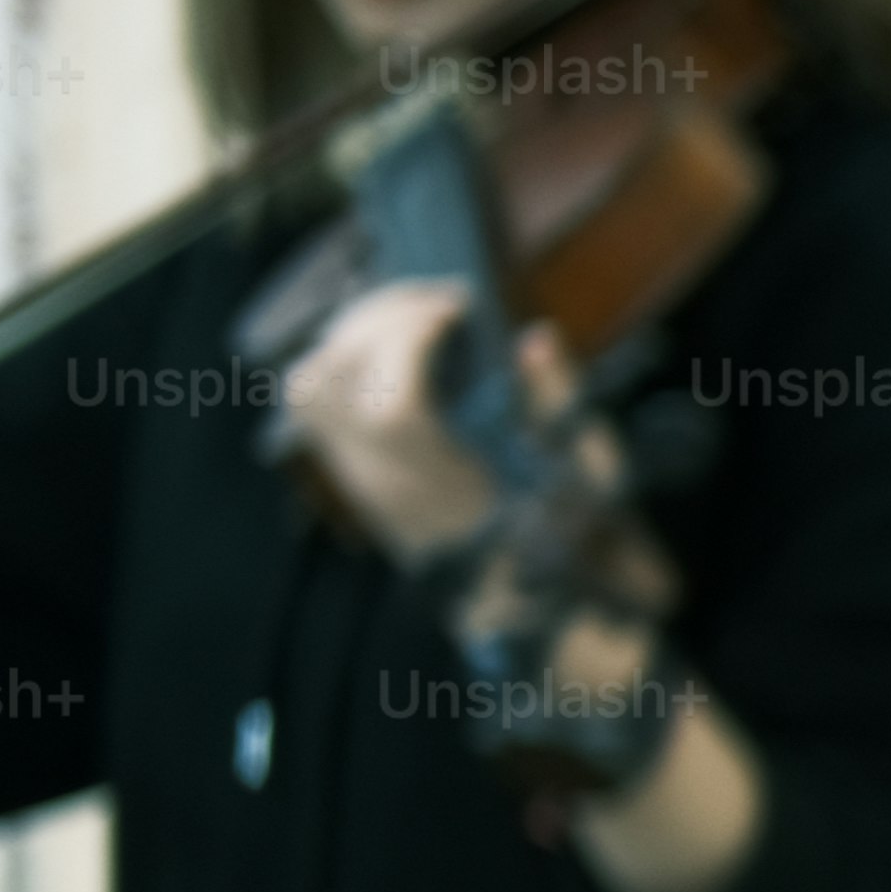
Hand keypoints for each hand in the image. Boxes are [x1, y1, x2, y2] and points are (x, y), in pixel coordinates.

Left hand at [269, 281, 580, 565]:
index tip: (459, 308)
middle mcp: (384, 483)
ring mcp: (360, 477)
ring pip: (306, 389)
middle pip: (331, 386)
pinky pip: (313, 402)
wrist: (528, 591)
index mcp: (444, 490)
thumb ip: (555, 400)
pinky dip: (340, 358)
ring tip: (406, 315)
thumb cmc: (563, 531)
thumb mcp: (584, 469)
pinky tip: (391, 346)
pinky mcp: (355, 468)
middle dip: (378, 321)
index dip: (413, 340)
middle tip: (433, 300)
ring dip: (350, 334)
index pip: (390, 405)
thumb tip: (532, 338)